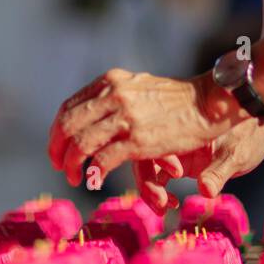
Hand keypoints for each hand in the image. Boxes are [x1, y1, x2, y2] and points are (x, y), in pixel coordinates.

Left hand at [48, 69, 236, 187]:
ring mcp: (125, 117)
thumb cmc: (175, 100)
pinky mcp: (138, 140)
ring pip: (81, 144)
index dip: (57, 132)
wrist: (207, 103)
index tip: (57, 149)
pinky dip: (93, 173)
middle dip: (57, 150)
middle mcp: (114, 95)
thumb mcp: (138, 88)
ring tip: (74, 178)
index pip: (69, 107)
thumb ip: (113, 97)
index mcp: (111, 82)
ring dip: (72, 165)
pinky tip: (94, 181)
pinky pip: (102, 160)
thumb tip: (88, 113)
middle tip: (60, 167)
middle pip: (69, 125)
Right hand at [132, 109, 263, 212]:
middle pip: (144, 153)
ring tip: (165, 207)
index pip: (154, 139)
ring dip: (151, 188)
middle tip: (161, 203)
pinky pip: (160, 175)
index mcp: (185, 125)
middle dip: (147, 180)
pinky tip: (171, 204)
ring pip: (149, 166)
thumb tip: (205, 191)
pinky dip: (159, 191)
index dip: (156, 159)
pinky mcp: (182, 160)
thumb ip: (219, 171)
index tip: (175, 174)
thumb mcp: (238, 153)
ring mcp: (177, 147)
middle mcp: (176, 134)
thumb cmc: (252, 134)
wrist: (263, 124)